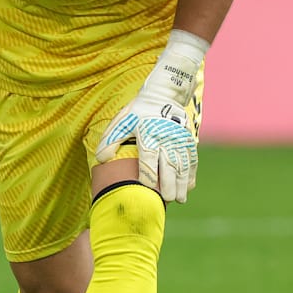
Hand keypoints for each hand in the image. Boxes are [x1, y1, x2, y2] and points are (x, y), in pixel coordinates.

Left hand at [95, 31, 208, 203]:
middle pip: (169, 165)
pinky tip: (189, 186)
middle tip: (169, 200)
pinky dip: (191, 173)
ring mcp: (179, 140)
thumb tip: (101, 159)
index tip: (149, 190)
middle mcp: (166, 138)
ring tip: (180, 199)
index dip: (149, 177)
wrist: (163, 93)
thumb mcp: (121, 121)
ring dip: (182, 183)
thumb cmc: (138, 111)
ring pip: (183, 165)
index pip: (149, 160)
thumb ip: (110, 140)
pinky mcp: (188, 140)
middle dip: (169, 185)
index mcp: (148, 135)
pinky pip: (192, 159)